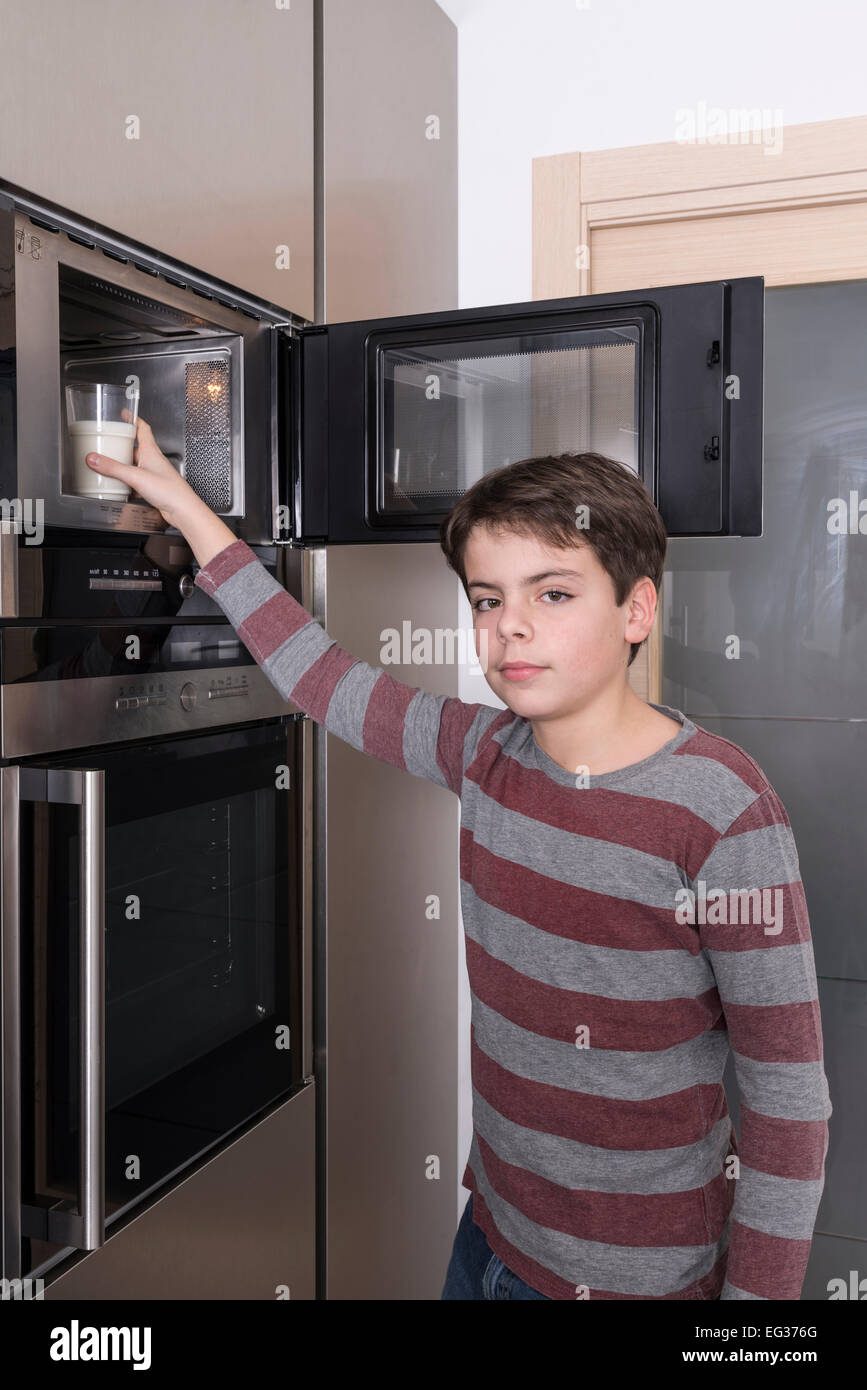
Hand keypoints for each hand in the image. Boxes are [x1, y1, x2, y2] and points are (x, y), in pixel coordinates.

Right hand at [85, 412, 197, 528]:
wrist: (182, 510)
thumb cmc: (169, 490)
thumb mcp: (135, 476)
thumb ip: (113, 468)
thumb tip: (94, 459)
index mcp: (151, 451)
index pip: (143, 428)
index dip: (133, 419)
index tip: (125, 414)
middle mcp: (153, 461)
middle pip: (135, 448)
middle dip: (121, 447)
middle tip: (108, 446)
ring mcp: (154, 474)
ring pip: (134, 466)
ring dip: (122, 467)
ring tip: (109, 468)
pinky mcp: (153, 488)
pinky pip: (136, 483)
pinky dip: (127, 485)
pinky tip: (121, 490)